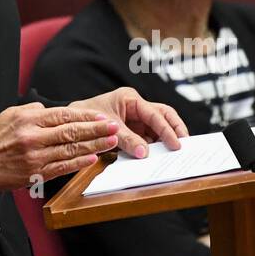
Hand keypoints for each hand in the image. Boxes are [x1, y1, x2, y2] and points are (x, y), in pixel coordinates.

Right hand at [0, 103, 121, 193]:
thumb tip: (52, 111)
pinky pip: (62, 167)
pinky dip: (78, 163)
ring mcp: (36, 157)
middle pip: (71, 132)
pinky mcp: (36, 173)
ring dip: (94, 146)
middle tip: (114, 128)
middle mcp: (34, 137)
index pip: (64, 115)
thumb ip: (33, 110)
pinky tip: (92, 159)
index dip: (86, 117)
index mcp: (29, 120)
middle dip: (96, 130)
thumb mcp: (11, 114)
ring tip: (110, 143)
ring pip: (70, 150)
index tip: (102, 117)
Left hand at [68, 87, 187, 158]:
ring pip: (158, 127)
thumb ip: (126, 140)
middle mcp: (136, 107)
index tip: (176, 144)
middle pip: (164, 115)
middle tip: (184, 146)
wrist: (71, 124)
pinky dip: (155, 147)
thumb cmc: (86, 118)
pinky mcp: (134, 130)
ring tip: (174, 155)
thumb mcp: (107, 129)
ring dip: (166, 140)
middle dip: (175, 129)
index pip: (155, 113)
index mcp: (130, 99)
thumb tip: (144, 154)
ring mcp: (136, 119)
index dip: (167, 129)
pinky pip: (149, 138)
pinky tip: (160, 157)